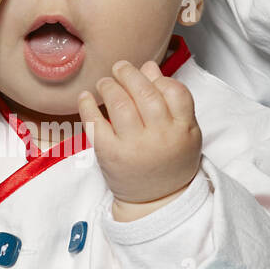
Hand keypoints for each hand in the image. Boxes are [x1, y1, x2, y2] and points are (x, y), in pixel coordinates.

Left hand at [77, 60, 201, 215]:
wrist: (155, 201)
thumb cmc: (169, 160)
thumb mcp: (183, 131)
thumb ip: (171, 99)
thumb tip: (149, 67)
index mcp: (183, 129)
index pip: (175, 91)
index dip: (159, 78)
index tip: (146, 74)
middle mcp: (160, 137)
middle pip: (145, 94)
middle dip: (129, 74)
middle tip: (119, 68)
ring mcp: (134, 147)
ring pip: (120, 104)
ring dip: (109, 86)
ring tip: (105, 83)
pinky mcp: (110, 155)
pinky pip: (95, 123)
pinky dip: (87, 106)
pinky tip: (85, 97)